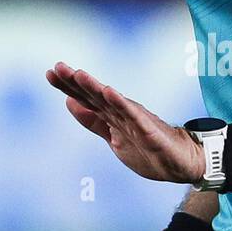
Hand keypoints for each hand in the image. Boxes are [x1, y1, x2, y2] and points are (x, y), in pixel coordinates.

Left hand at [46, 62, 205, 184]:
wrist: (182, 164)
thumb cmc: (149, 150)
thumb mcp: (113, 138)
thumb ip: (92, 121)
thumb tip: (68, 101)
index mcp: (112, 116)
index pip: (87, 99)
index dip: (68, 86)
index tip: (49, 73)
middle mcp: (122, 113)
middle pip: (96, 96)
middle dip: (77, 82)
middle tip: (58, 66)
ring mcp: (137, 121)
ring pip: (112, 102)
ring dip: (96, 87)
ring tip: (80, 74)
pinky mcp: (151, 131)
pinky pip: (135, 116)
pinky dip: (122, 104)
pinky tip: (110, 92)